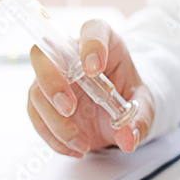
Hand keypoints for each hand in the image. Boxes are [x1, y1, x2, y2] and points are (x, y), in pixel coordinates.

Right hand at [27, 19, 154, 156]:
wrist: (116, 109)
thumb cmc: (127, 94)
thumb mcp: (143, 105)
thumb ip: (139, 120)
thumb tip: (128, 139)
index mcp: (102, 41)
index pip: (92, 31)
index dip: (90, 46)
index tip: (95, 68)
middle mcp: (70, 54)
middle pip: (44, 56)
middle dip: (52, 84)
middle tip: (69, 108)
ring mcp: (52, 77)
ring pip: (37, 92)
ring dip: (56, 122)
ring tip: (82, 143)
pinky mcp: (43, 101)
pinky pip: (36, 117)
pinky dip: (53, 137)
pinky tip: (73, 148)